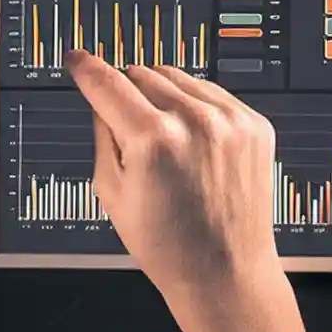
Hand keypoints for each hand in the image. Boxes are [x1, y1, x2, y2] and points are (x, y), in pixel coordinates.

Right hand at [65, 53, 280, 301]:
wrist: (226, 273)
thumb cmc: (167, 245)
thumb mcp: (111, 192)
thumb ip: (102, 134)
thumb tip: (100, 97)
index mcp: (154, 140)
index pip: (108, 84)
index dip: (85, 68)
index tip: (76, 58)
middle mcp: (196, 122)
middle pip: (142, 74)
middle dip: (125, 92)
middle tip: (128, 132)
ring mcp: (231, 120)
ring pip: (177, 78)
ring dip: (160, 96)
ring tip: (162, 142)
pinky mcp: (255, 125)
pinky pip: (210, 93)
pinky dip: (193, 106)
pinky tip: (191, 142)